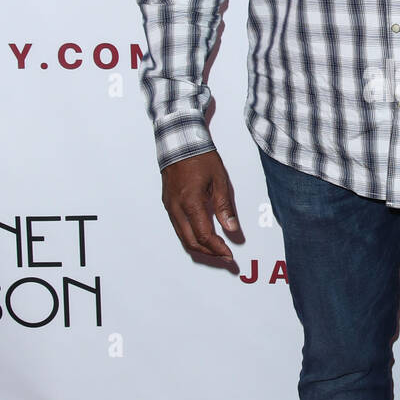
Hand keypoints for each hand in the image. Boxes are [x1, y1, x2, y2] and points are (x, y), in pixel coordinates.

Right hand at [160, 150, 241, 264]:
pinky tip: (201, 236)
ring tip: (216, 250)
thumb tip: (232, 228)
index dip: (218, 248)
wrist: (179, 142)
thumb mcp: (219, 180)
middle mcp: (176, 208)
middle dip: (209, 253)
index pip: (204, 235)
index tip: (229, 254)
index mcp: (190, 203)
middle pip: (191, 242)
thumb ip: (224, 206)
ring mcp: (169, 206)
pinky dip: (190, 237)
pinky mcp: (168, 203)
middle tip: (225, 257)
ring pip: (182, 237)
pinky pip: (178, 227)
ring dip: (199, 247)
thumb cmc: (200, 157)